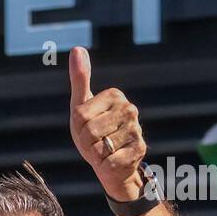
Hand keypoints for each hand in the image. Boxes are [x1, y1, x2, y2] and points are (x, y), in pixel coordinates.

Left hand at [69, 45, 147, 201]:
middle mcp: (130, 109)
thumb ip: (79, 79)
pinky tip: (113, 160)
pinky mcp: (140, 150)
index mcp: (114, 95)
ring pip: (99, 148)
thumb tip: (76, 49)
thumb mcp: (80, 106)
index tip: (86, 128)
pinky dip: (105, 166)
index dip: (77, 128)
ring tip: (104, 151)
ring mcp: (137, 129)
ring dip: (96, 155)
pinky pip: (109, 162)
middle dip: (86, 143)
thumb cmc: (92, 132)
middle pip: (89, 132)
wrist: (110, 162)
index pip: (80, 116)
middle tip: (95, 143)